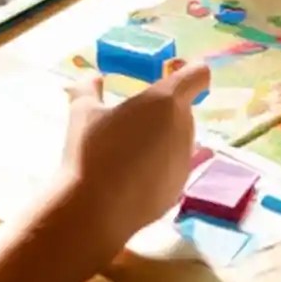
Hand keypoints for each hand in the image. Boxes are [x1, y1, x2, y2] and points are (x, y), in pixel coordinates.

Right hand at [62, 63, 210, 238]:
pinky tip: (131, 178)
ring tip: (127, 152)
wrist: (96, 209)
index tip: (170, 75)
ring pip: (179, 139)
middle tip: (132, 119)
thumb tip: (91, 78)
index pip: (197, 75)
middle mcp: (184, 127)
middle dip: (163, 110)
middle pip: (183, 109)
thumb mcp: (83, 113)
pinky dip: (158, 167)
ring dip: (161, 138)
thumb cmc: (91, 151)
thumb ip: (89, 89)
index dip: (189, 71)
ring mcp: (185, 160)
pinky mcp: (179, 187)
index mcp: (165, 101)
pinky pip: (173, 167)